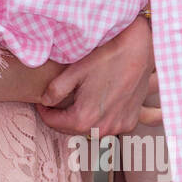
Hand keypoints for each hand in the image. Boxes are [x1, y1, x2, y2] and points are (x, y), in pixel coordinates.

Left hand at [35, 17, 155, 135]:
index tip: (41, 103)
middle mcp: (103, 128)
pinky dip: (99, 120)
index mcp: (84, 117)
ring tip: (74, 104)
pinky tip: (95, 105)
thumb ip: (55, 90)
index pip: (54, 123)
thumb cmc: (107, 57)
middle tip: (54, 104)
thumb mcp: (75, 71)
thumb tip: (45, 101)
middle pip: (72, 130)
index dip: (44, 113)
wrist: (139, 50)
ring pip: (90, 130)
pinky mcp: (130, 121)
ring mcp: (119, 126)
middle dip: (60, 119)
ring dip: (80, 121)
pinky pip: (108, 127)